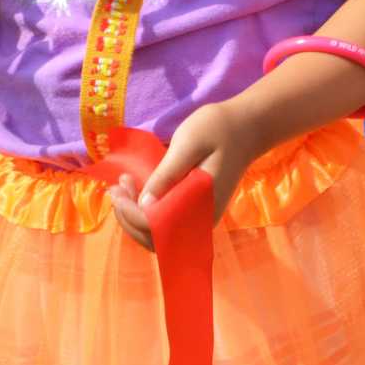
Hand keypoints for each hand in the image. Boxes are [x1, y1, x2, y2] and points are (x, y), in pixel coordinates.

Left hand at [109, 101, 257, 245]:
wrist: (247, 126)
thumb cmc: (218, 129)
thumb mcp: (189, 143)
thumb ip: (167, 174)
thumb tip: (145, 204)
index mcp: (201, 206)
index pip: (158, 227)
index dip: (132, 215)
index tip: (117, 190)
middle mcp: (202, 220)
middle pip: (156, 238)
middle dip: (129, 218)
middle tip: (116, 187)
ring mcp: (200, 217)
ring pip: (159, 234)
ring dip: (135, 216)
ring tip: (122, 186)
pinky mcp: (196, 211)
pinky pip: (167, 223)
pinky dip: (147, 212)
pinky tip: (136, 190)